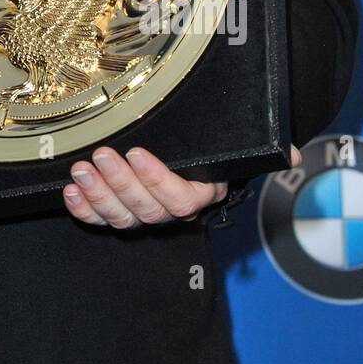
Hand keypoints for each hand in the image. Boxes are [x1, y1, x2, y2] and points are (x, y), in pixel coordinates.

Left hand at [61, 143, 302, 228]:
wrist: (193, 155)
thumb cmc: (211, 147)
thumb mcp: (236, 144)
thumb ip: (263, 148)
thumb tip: (291, 154)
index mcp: (200, 193)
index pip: (181, 197)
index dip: (157, 179)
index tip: (138, 153)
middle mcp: (171, 209)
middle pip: (148, 210)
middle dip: (122, 184)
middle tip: (102, 155)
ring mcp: (143, 213)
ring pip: (123, 217)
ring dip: (99, 195)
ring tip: (81, 170)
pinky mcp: (117, 211)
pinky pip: (101, 219)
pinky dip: (84, 210)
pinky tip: (70, 192)